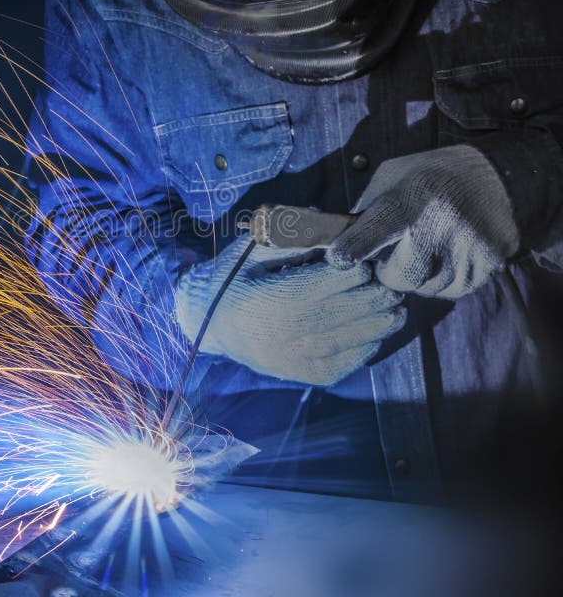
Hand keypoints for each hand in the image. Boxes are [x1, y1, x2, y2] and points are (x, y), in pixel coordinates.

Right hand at [175, 237, 405, 385]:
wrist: (212, 326)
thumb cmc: (234, 280)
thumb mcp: (252, 249)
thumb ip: (291, 237)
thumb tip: (332, 224)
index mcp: (283, 296)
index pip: (344, 276)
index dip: (359, 263)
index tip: (359, 257)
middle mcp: (299, 331)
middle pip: (363, 304)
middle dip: (379, 288)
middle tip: (381, 278)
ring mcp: (308, 358)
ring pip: (367, 334)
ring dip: (385, 314)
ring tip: (387, 301)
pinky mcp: (314, 375)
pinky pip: (357, 358)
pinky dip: (371, 340)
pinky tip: (370, 327)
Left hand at [327, 145, 519, 298]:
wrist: (496, 174)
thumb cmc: (430, 176)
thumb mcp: (391, 178)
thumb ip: (368, 210)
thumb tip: (342, 241)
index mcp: (409, 200)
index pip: (375, 230)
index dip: (354, 248)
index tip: (339, 259)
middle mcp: (440, 225)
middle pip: (403, 277)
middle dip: (391, 273)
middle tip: (394, 257)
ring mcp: (469, 246)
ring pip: (428, 289)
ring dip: (420, 278)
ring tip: (426, 250)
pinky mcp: (491, 261)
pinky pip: (455, 290)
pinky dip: (445, 281)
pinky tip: (448, 256)